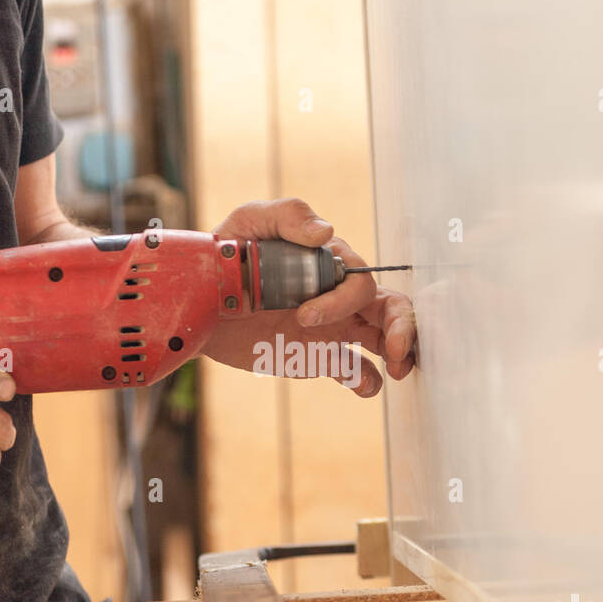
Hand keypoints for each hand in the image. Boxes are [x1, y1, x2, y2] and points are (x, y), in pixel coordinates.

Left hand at [202, 198, 416, 396]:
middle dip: (403, 326)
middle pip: (389, 308)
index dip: (343, 300)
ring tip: (398, 368)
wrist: (199, 301)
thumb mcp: (252, 221)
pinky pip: (355, 371)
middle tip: (397, 351)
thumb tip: (325, 233)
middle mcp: (337, 296)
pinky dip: (368, 380)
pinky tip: (362, 387)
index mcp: (329, 266)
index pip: (361, 281)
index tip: (304, 315)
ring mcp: (331, 328)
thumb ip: (289, 215)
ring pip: (383, 338)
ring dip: (400, 352)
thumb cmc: (228, 253)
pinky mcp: (317, 357)